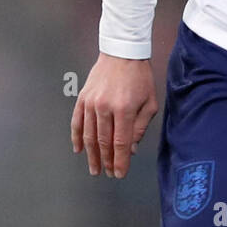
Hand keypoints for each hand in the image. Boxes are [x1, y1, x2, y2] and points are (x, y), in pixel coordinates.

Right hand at [70, 54, 157, 178]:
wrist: (122, 53)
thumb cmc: (140, 78)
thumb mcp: (149, 103)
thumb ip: (139, 127)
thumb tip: (131, 149)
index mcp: (124, 109)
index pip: (120, 143)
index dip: (120, 161)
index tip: (119, 174)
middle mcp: (105, 107)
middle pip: (104, 142)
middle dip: (106, 161)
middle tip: (108, 173)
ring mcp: (91, 102)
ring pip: (89, 135)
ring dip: (92, 154)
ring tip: (94, 168)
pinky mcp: (83, 98)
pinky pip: (77, 121)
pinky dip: (77, 137)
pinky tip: (79, 149)